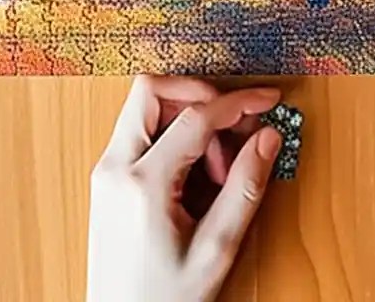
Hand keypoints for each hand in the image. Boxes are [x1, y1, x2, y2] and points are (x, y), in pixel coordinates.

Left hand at [86, 76, 283, 301]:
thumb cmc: (162, 298)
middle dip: (200, 94)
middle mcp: (114, 169)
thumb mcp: (216, 248)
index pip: (194, 117)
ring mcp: (106, 173)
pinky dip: (175, 137)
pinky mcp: (108, 180)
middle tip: (236, 121)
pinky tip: (200, 173)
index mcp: (142, 185)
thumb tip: (267, 139)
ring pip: (144, 109)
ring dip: (189, 119)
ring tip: (220, 166)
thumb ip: (245, 188)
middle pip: (151, 92)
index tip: (268, 99)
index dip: (238, 101)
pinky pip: (141, 135)